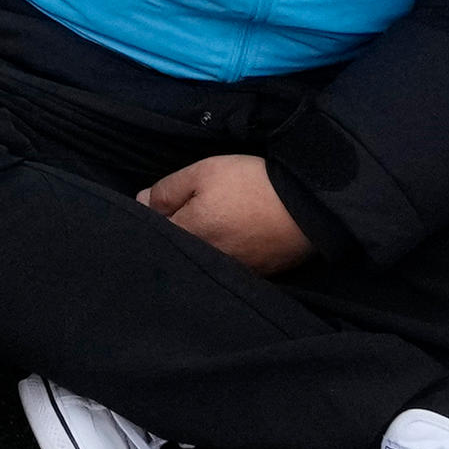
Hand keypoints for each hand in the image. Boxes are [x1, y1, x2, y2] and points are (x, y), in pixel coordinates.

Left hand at [136, 152, 312, 273]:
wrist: (308, 206)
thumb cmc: (250, 183)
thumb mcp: (203, 172)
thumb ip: (167, 190)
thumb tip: (139, 203)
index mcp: (189, 234)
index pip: (155, 233)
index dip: (154, 218)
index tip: (161, 205)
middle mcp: (205, 260)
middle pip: (178, 249)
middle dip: (177, 233)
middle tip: (190, 212)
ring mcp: (231, 271)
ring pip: (202, 260)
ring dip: (201, 245)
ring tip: (215, 223)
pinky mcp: (255, 276)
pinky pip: (228, 268)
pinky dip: (225, 255)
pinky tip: (235, 238)